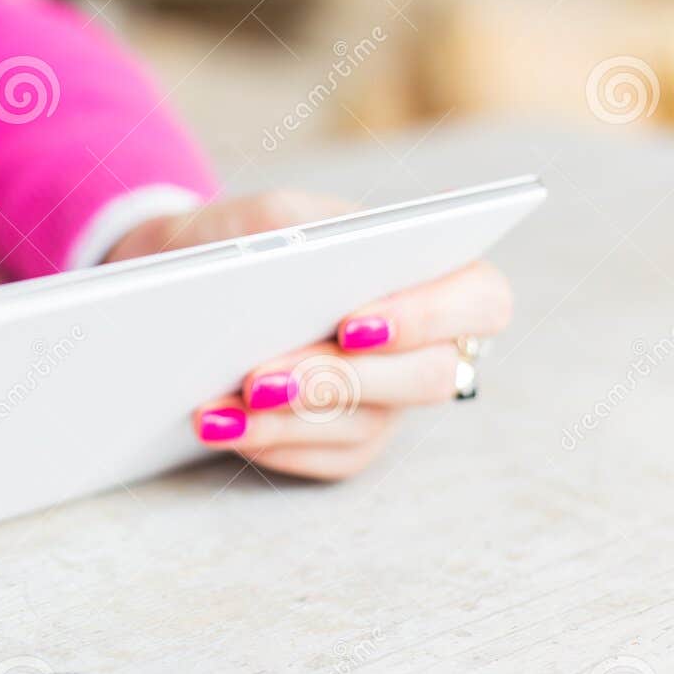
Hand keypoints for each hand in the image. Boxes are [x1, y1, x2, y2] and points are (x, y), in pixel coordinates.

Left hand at [105, 191, 512, 480]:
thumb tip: (287, 269)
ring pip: (368, 424)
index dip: (428, 317)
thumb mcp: (268, 214)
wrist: (194, 277)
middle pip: (425, 377)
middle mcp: (424, 343)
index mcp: (427, 272)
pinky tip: (224, 428)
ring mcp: (392, 399)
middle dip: (336, 379)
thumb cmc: (250, 237)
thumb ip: (290, 229)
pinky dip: (272, 445)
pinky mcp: (352, 442)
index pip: (480, 299)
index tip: (352, 325)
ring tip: (216, 411)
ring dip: (288, 421)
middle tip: (259, 380)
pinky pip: (330, 459)